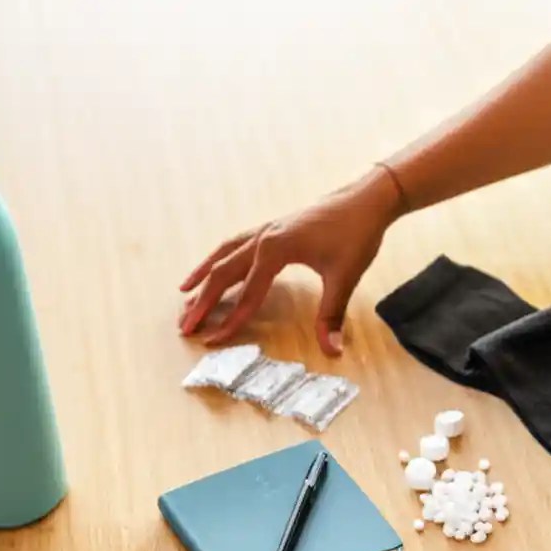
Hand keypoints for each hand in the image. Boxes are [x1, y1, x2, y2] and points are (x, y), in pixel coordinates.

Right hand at [178, 167, 403, 354]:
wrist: (367, 199)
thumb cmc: (357, 235)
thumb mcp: (345, 278)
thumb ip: (332, 315)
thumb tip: (333, 350)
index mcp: (276, 249)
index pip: (248, 293)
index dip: (231, 321)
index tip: (213, 340)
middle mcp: (263, 237)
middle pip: (223, 272)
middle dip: (203, 302)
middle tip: (184, 326)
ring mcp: (265, 230)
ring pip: (223, 255)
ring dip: (203, 276)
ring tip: (184, 296)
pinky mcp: (272, 228)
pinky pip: (235, 245)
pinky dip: (218, 258)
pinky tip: (212, 268)